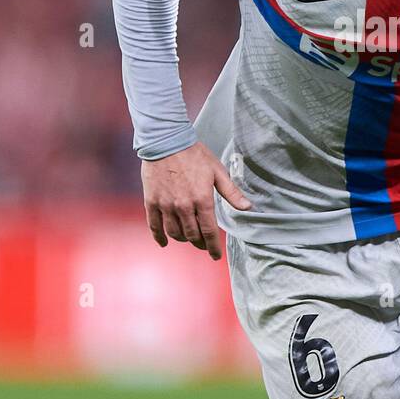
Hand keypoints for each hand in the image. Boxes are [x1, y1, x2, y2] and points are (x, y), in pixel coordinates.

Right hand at [141, 143, 251, 259]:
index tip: (216, 256)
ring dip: (183, 239)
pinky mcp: (151, 202)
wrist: (166, 141)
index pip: (209, 232)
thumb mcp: (218, 171)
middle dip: (200, 244)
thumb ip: (231, 193)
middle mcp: (183, 207)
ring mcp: (166, 205)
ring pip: (175, 233)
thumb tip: (248, 208)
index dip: (213, 247)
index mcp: (202, 200)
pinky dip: (160, 237)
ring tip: (189, 238)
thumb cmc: (195, 155)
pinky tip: (164, 243)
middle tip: (204, 245)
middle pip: (192, 236)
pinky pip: (155, 226)